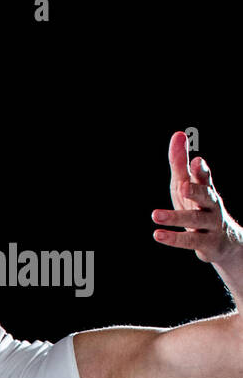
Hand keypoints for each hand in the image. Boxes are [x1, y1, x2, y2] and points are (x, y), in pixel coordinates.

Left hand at [152, 130, 242, 264]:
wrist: (223, 241)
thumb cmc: (198, 206)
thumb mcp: (187, 184)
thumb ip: (180, 163)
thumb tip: (178, 134)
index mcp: (207, 190)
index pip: (205, 178)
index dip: (201, 171)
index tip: (196, 161)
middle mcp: (212, 206)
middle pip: (206, 197)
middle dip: (196, 191)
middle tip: (183, 187)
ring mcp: (211, 225)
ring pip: (194, 220)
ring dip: (175, 217)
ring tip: (155, 214)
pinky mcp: (206, 243)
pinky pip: (190, 241)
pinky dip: (174, 238)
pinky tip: (157, 234)